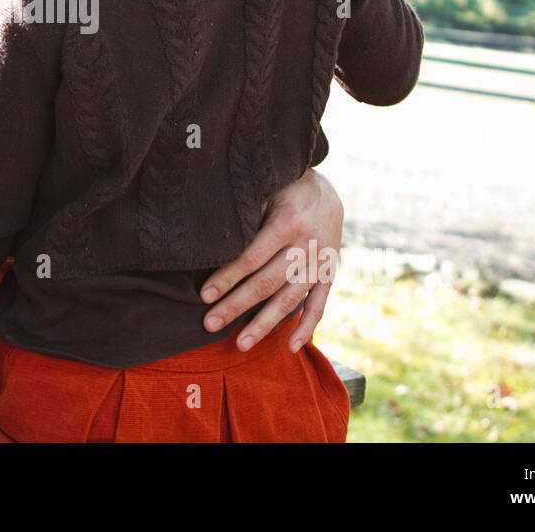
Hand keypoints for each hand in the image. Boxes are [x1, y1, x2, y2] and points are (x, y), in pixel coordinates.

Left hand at [200, 167, 343, 352]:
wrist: (327, 188)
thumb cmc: (284, 188)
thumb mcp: (265, 191)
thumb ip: (247, 219)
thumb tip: (213, 248)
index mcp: (288, 221)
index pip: (252, 258)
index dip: (227, 278)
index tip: (205, 296)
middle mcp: (308, 245)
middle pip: (267, 283)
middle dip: (236, 306)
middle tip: (210, 324)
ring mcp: (321, 263)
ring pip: (291, 300)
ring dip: (265, 324)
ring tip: (242, 344)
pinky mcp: (330, 273)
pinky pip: (320, 304)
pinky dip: (307, 327)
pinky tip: (290, 347)